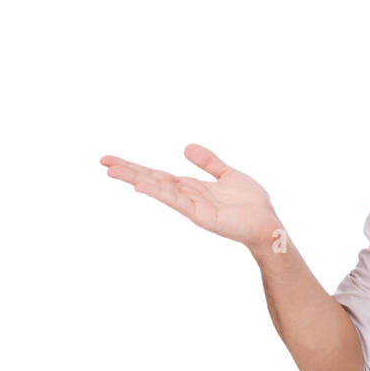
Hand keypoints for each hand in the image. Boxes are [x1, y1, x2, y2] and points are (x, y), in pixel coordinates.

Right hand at [101, 144, 282, 251]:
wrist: (267, 223)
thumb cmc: (251, 204)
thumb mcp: (227, 174)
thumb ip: (208, 162)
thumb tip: (185, 147)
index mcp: (191, 187)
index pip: (157, 174)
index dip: (135, 166)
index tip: (111, 159)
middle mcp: (187, 196)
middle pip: (152, 180)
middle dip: (128, 171)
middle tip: (102, 162)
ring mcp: (192, 206)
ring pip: (159, 189)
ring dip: (136, 179)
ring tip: (113, 171)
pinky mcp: (201, 215)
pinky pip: (176, 201)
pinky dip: (159, 192)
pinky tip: (141, 185)